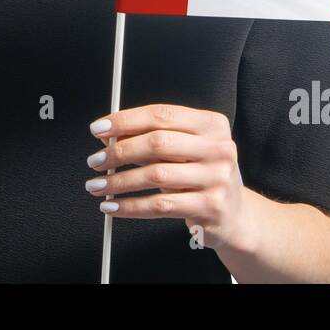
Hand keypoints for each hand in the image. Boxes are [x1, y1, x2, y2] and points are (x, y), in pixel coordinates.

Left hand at [85, 103, 250, 250]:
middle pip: (157, 142)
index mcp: (211, 124)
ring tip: (98, 184)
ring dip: (119, 181)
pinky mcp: (211, 207)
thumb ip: (151, 139)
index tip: (99, 128)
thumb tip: (107, 136)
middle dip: (118, 151)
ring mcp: (217, 178)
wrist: (234, 215)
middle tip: (95, 160)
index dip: (125, 120)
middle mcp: (218, 148)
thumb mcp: (183, 151)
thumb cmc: (202, 176)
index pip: (161, 115)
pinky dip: (130, 206)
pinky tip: (113, 206)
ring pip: (155, 175)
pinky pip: (160, 206)